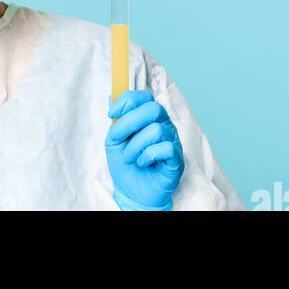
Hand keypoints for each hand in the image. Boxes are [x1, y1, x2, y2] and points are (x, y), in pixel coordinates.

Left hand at [105, 90, 183, 210]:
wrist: (132, 192)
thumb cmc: (126, 165)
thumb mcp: (114, 141)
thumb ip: (116, 120)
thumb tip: (111, 96)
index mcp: (149, 118)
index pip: (144, 97)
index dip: (127, 101)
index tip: (111, 114)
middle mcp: (164, 125)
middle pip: (153, 108)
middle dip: (129, 122)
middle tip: (117, 138)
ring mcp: (172, 141)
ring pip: (156, 130)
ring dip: (135, 146)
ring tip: (129, 158)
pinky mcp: (177, 159)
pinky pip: (166, 148)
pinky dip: (147, 155)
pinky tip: (142, 162)